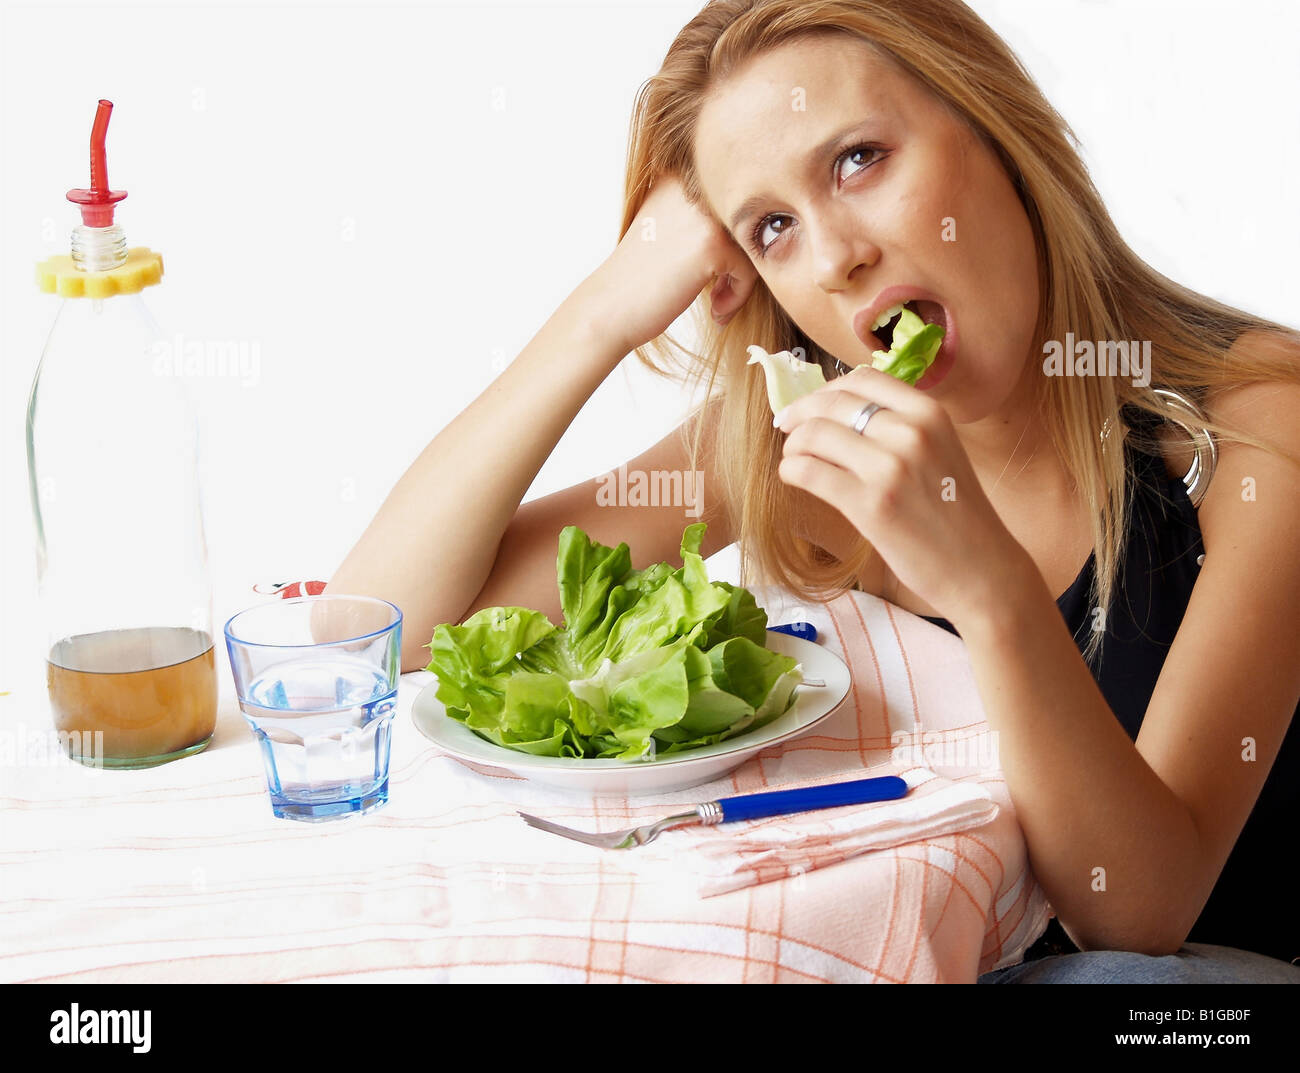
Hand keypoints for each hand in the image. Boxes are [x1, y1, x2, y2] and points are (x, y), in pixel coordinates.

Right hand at [588, 174, 758, 354]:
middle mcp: (691, 183)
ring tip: (718, 301)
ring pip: (754, 242)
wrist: (610, 309)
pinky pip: (751, 269)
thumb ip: (703, 212)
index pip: (735, 200)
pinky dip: (738, 296)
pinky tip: (715, 311)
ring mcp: (703, 212)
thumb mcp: (667, 225)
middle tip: (720, 291)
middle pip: (750, 219)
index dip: (733, 239)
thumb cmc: (641, 276)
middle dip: (740, 259)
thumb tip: (764, 213)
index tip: (715, 271)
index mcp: (679, 173)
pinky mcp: (712, 243)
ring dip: (741, 278)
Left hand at [773, 366, 1030, 629]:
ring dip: (794, 444)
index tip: (810, 405)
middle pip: (833, 403)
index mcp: (930, 413)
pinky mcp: (870, 505)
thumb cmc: (958, 514)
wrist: (982, 569)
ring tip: (793, 458)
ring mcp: (890, 468)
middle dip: (800, 413)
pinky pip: (809, 472)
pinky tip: (793, 477)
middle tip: (786, 427)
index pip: (863, 379)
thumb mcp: (941, 451)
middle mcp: (911, 432)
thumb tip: (840, 411)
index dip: (827, 389)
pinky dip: (791, 470)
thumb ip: (902, 428)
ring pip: (815, 435)